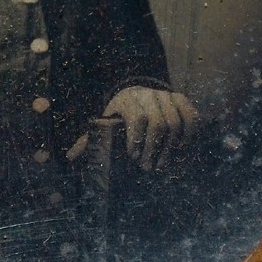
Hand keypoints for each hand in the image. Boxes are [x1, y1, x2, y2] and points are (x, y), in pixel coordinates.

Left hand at [67, 87, 196, 171]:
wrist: (137, 94)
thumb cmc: (119, 115)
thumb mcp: (104, 123)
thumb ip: (89, 139)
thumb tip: (70, 157)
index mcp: (126, 100)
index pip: (137, 118)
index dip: (137, 139)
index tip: (133, 157)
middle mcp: (148, 94)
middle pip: (159, 122)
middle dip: (155, 148)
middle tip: (149, 167)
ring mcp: (166, 95)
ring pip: (176, 121)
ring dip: (171, 147)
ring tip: (163, 164)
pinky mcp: (180, 98)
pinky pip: (191, 115)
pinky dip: (189, 133)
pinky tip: (181, 148)